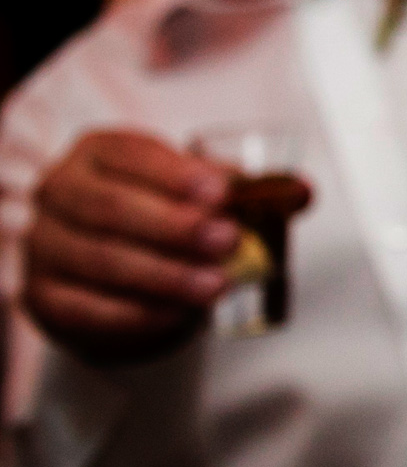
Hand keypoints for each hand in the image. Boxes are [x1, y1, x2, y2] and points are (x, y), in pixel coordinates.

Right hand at [23, 131, 241, 366]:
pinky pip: (88, 309)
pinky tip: (178, 314)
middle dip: (174, 227)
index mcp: (97, 152)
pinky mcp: (43, 297)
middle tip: (227, 240)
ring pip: (102, 260)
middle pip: (112, 209)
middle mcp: (60, 193)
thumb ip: (247, 189)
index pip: (129, 155)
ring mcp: (44, 246)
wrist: (113, 266)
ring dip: (164, 275)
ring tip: (215, 284)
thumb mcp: (198, 190)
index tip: (221, 193)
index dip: (175, 174)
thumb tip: (302, 193)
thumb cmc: (159, 213)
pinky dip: (137, 313)